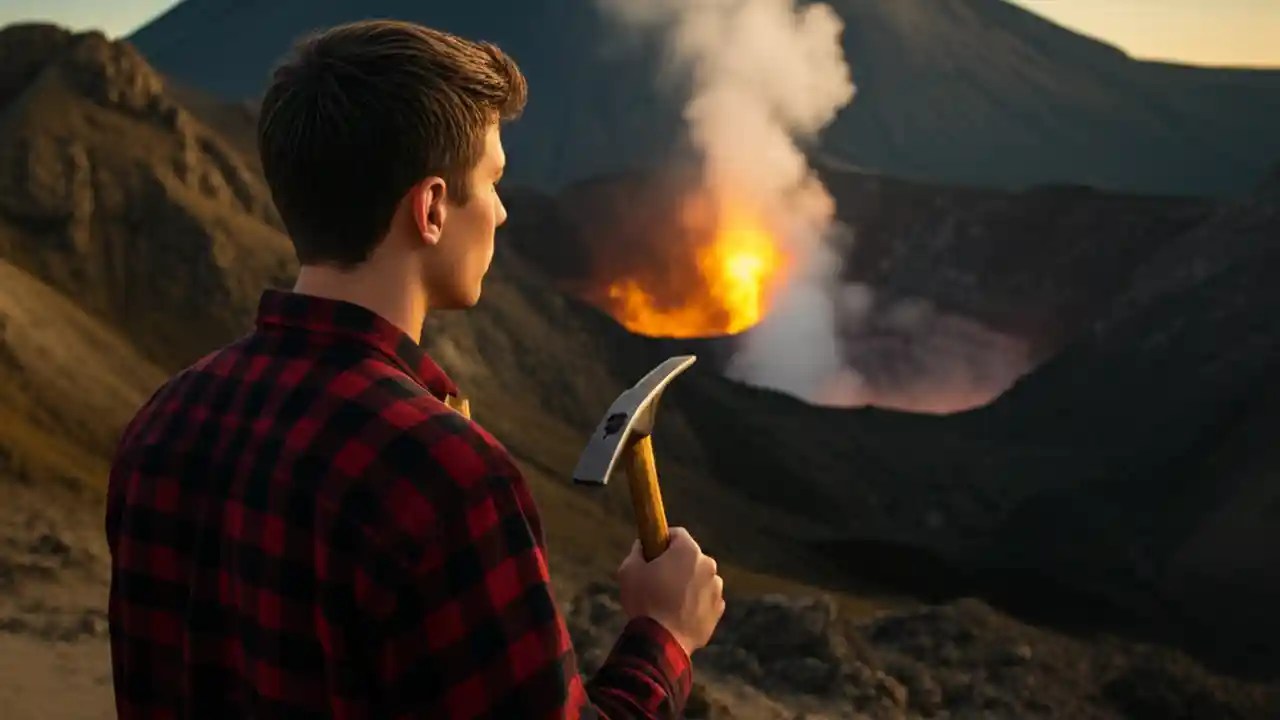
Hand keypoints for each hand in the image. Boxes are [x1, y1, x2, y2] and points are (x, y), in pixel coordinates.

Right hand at [616, 527, 724, 655]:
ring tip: (668, 602)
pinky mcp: (718, 610)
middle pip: (690, 557)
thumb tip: (643, 544)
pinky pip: (705, 599)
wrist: (662, 641)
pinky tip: (679, 614)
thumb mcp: (628, 570)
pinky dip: (695, 602)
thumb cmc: (644, 601)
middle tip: (658, 580)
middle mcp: (708, 565)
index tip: (652, 553)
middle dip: (676, 564)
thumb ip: (637, 550)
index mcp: (688, 551)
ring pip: (699, 578)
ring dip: (687, 584)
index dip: (662, 541)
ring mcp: (716, 589)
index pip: (677, 534)